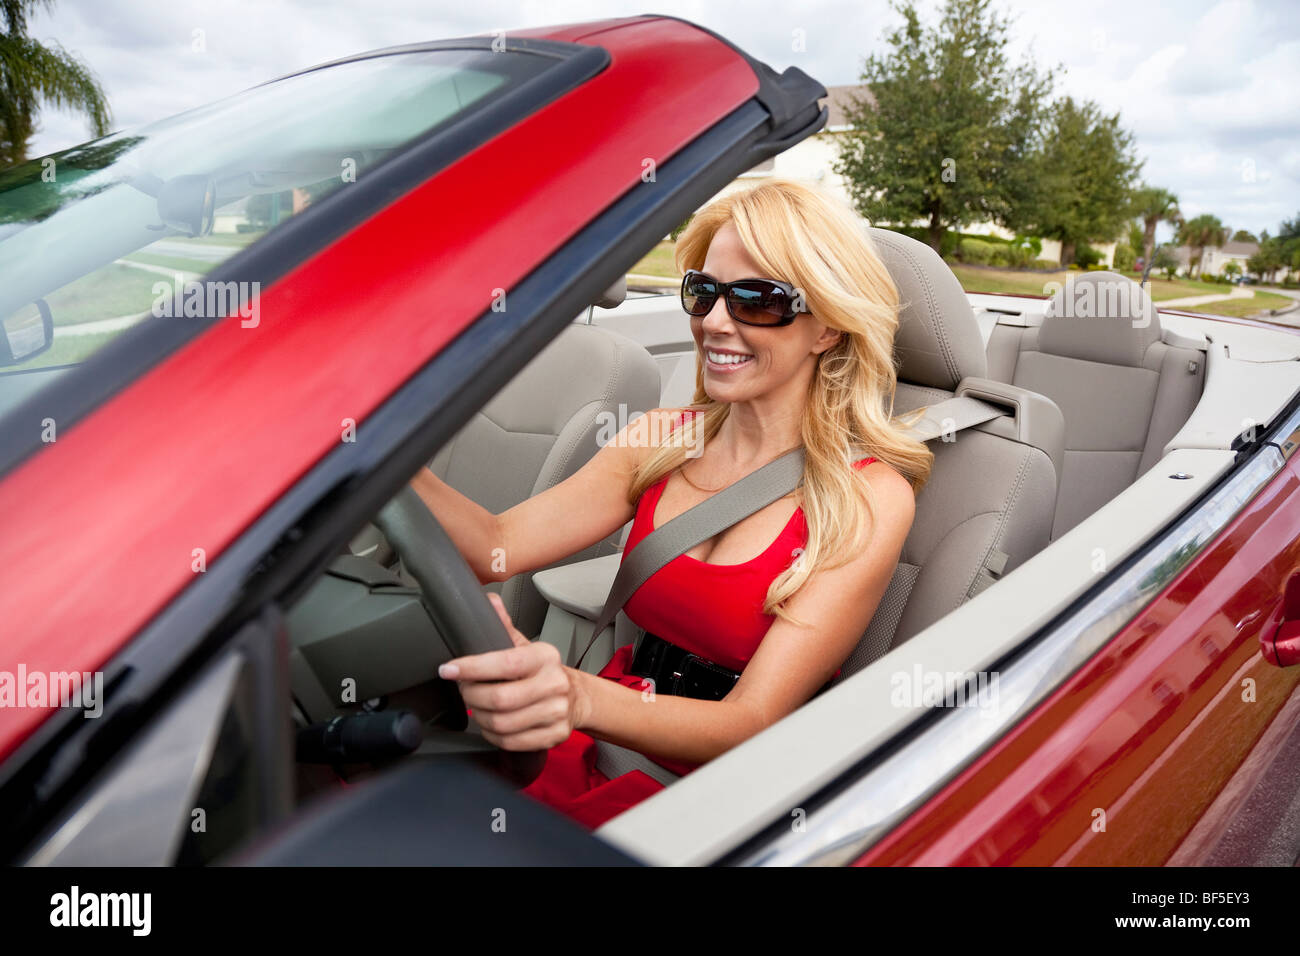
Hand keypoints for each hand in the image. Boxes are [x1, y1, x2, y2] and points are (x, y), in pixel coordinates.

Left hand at [438, 592, 589, 749]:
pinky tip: (491, 724)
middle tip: (464, 690)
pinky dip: (493, 735)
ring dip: (480, 717)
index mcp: (545, 657)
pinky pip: (512, 742)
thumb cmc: (541, 671)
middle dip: (472, 696)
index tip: (448, 669)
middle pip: (500, 699)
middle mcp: (555, 684)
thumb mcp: (524, 646)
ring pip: (503, 724)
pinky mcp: (555, 735)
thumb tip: (489, 601)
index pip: (505, 663)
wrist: (576, 697)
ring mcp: (557, 712)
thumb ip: (502, 626)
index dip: (472, 668)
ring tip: (477, 707)